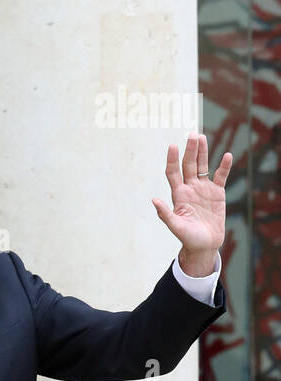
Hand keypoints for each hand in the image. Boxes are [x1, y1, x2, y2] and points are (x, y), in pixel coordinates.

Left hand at [152, 133, 231, 275]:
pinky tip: (227, 156)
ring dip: (202, 152)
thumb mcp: (176, 227)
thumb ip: (165, 214)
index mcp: (179, 195)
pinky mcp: (217, 193)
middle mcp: (190, 188)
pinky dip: (224, 167)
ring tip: (202, 137)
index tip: (173, 146)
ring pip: (203, 166)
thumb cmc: (188, 238)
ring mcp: (203, 189)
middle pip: (189, 165)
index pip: (173, 173)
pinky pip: (220, 176)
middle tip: (192, 135)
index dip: (173, 160)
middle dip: (190, 150)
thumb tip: (153, 200)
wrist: (204, 246)